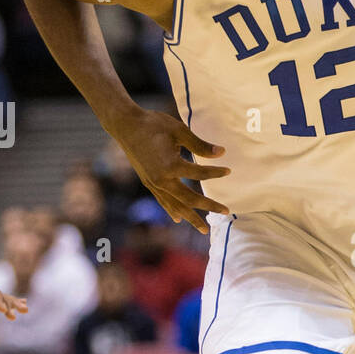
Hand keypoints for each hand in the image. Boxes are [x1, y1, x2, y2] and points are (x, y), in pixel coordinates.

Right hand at [115, 110, 230, 234]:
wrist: (126, 125)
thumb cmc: (153, 124)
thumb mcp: (179, 131)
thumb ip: (200, 145)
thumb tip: (222, 153)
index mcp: (171, 165)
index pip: (199, 173)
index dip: (216, 172)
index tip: (228, 171)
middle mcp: (162, 179)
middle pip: (189, 199)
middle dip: (208, 206)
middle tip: (226, 211)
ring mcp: (153, 183)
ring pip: (175, 205)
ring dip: (191, 217)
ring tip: (203, 229)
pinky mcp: (148, 183)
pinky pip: (163, 201)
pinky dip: (172, 211)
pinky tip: (179, 219)